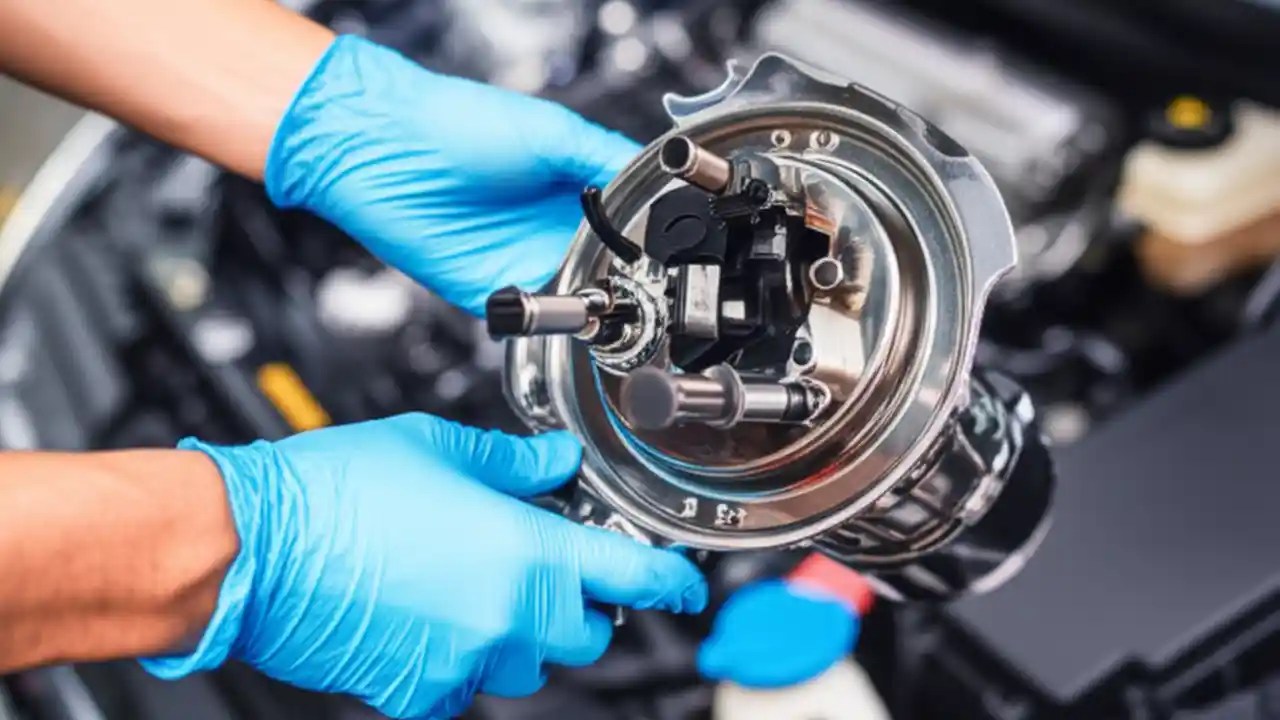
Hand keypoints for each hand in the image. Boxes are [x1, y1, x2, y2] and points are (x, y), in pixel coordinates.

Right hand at [141, 414, 706, 718]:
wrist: (254, 548)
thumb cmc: (337, 493)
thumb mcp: (441, 449)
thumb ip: (516, 463)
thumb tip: (556, 462)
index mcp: (527, 552)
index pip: (635, 578)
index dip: (671, 580)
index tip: (683, 583)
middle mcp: (508, 616)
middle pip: (587, 631)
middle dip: (581, 602)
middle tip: (547, 567)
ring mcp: (465, 662)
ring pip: (531, 664)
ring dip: (524, 633)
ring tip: (478, 589)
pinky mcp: (420, 692)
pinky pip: (467, 688)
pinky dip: (466, 663)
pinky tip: (433, 620)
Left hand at [264, 35, 638, 314]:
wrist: (383, 149)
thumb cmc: (456, 125)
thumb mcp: (551, 131)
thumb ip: (603, 157)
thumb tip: (650, 176)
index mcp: (573, 190)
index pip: (626, 226)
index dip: (646, 242)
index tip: (664, 255)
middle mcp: (552, 230)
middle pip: (607, 271)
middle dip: (625, 284)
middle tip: (642, 288)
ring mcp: (522, 262)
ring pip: (574, 303)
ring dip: (591, 309)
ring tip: (607, 304)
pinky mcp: (490, 292)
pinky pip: (528, 320)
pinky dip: (545, 324)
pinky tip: (560, 312)